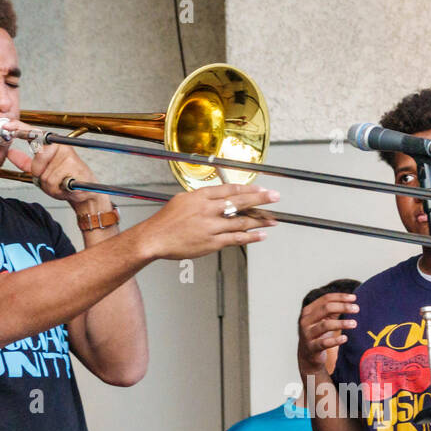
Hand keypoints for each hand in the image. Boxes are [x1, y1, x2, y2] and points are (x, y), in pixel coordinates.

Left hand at [4, 134, 100, 205]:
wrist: (85, 192)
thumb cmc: (64, 180)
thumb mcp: (41, 171)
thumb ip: (25, 162)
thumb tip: (10, 153)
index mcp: (53, 144)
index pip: (34, 133)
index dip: (19, 128)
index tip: (7, 125)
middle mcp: (60, 147)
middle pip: (37, 160)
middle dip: (40, 173)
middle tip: (53, 176)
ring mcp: (67, 157)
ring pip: (44, 175)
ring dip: (48, 184)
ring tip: (60, 182)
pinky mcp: (72, 168)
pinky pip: (53, 182)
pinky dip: (56, 189)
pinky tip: (65, 186)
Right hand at [135, 183, 277, 259]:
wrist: (154, 238)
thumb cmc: (166, 221)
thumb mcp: (182, 200)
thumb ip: (201, 198)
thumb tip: (215, 197)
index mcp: (201, 196)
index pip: (230, 189)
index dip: (248, 189)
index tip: (261, 188)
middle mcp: (208, 210)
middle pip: (240, 202)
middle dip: (261, 199)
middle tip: (275, 197)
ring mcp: (211, 227)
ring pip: (241, 222)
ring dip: (260, 220)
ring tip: (273, 220)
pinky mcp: (212, 243)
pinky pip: (235, 239)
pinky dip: (250, 237)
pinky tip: (260, 236)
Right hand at [297, 292, 358, 376]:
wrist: (308, 355)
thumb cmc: (319, 334)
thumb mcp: (325, 319)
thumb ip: (334, 310)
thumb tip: (351, 300)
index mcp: (309, 311)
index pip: (326, 299)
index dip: (340, 297)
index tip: (354, 298)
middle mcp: (306, 321)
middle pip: (326, 309)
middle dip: (343, 307)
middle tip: (357, 309)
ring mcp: (307, 334)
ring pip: (325, 325)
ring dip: (341, 323)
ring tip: (354, 324)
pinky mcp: (312, 347)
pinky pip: (324, 343)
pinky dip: (335, 340)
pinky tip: (345, 338)